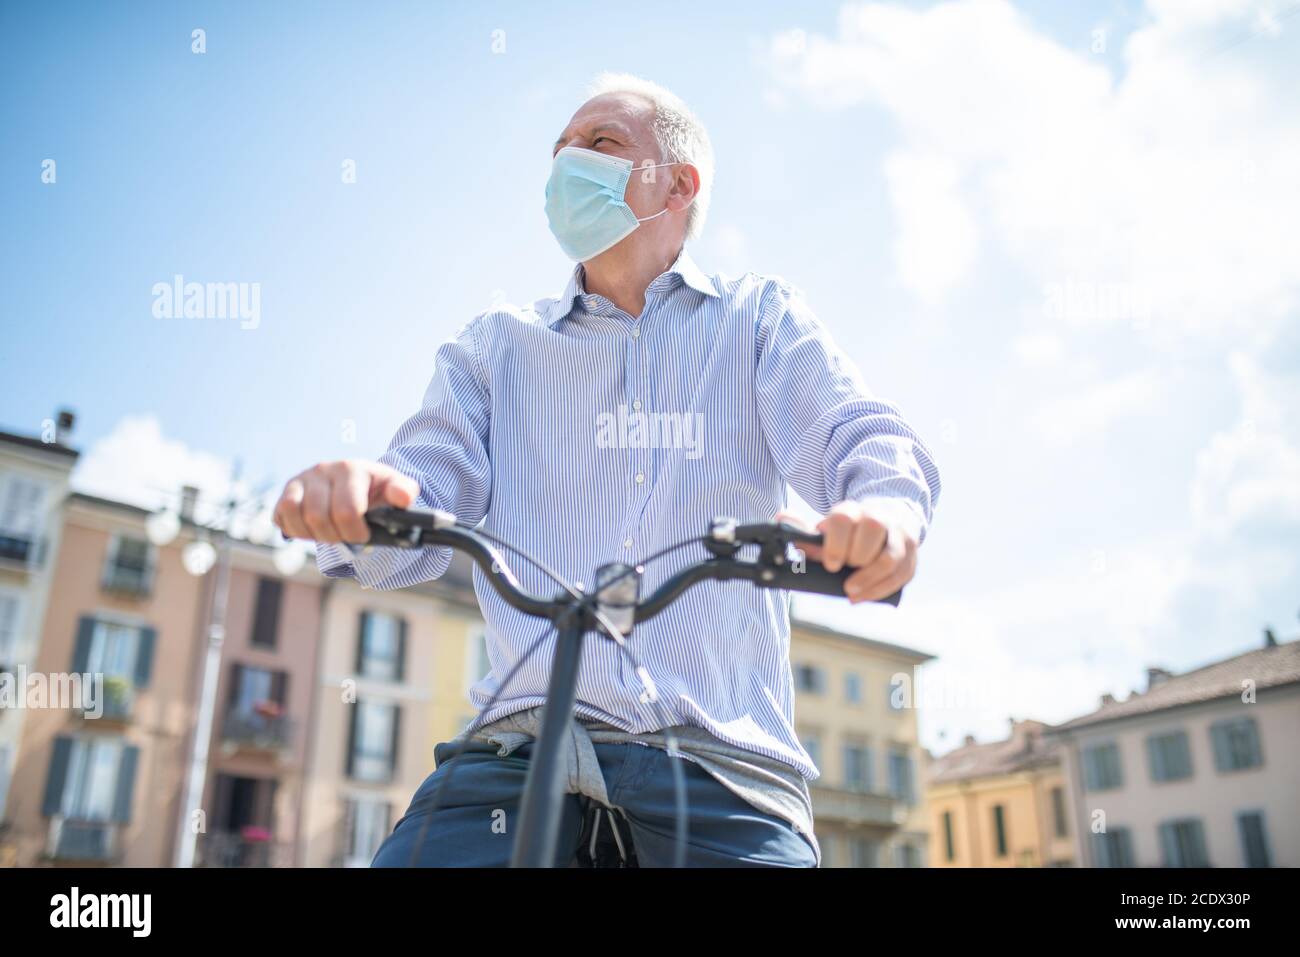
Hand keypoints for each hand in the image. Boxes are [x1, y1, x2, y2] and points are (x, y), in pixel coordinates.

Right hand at [273, 460, 418, 543]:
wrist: (359, 482)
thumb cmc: (377, 491)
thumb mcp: (395, 490)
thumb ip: (404, 492)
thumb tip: (402, 497)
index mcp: (352, 469)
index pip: (346, 510)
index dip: (354, 532)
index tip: (363, 535)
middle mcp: (324, 469)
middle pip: (318, 516)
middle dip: (334, 536)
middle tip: (346, 536)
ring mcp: (303, 477)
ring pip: (295, 514)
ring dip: (313, 533)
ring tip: (329, 533)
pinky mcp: (289, 488)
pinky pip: (281, 513)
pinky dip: (295, 528)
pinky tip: (312, 529)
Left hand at [774, 500, 919, 603]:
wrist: (887, 521)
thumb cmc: (850, 533)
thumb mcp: (828, 530)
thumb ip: (805, 531)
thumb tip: (781, 520)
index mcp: (852, 511)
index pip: (844, 517)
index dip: (835, 542)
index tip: (830, 564)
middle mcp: (879, 517)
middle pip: (872, 528)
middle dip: (856, 556)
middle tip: (843, 572)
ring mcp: (898, 534)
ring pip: (891, 554)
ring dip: (870, 578)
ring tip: (852, 592)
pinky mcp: (910, 553)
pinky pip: (902, 573)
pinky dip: (882, 588)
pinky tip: (864, 596)